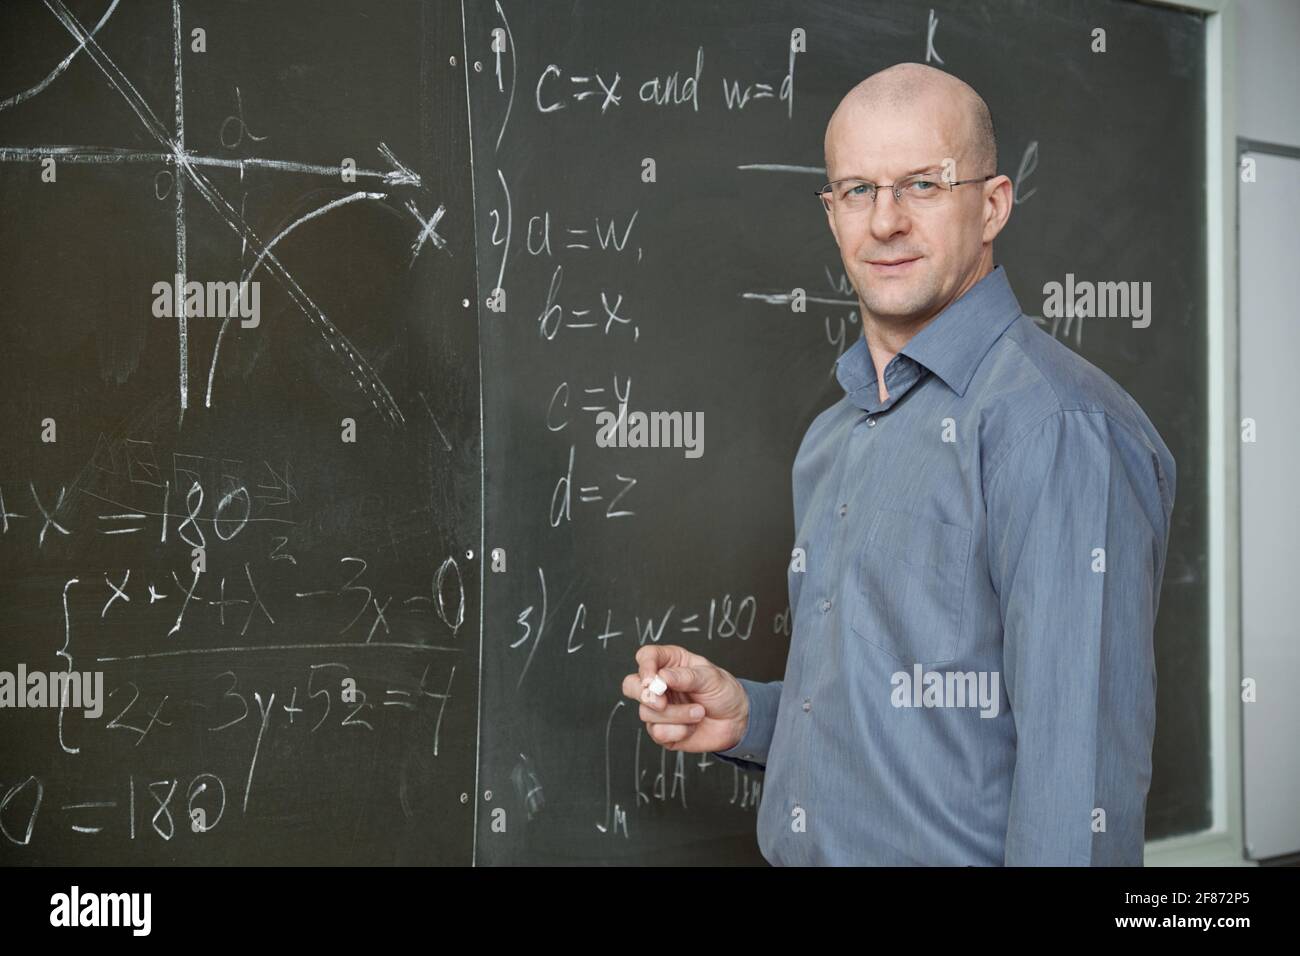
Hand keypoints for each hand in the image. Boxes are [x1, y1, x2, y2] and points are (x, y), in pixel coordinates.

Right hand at [620, 644, 748, 751]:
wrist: (736, 721)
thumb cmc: (723, 692)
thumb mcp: (710, 677)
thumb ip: (685, 676)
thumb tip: (661, 677)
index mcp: (670, 663)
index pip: (645, 657)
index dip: (645, 667)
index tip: (653, 681)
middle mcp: (659, 685)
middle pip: (631, 685)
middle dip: (644, 695)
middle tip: (662, 702)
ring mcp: (658, 709)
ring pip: (647, 712)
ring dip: (676, 715)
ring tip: (699, 712)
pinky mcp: (661, 731)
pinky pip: (658, 733)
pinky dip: (678, 732)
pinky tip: (691, 727)